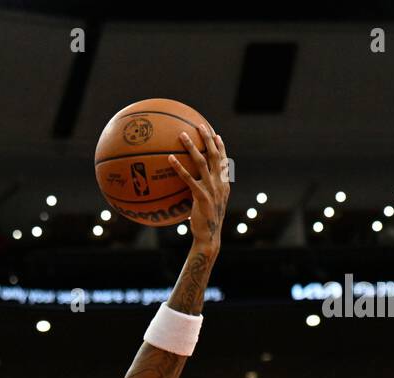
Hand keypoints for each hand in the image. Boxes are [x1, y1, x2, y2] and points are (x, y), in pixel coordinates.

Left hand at [169, 124, 229, 249]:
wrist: (209, 236)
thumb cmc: (205, 222)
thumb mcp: (208, 204)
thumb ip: (203, 192)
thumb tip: (191, 187)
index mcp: (223, 184)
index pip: (223, 161)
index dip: (220, 147)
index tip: (215, 134)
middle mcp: (220, 183)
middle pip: (214, 155)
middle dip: (208, 138)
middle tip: (200, 125)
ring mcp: (211, 189)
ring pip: (202, 162)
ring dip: (191, 147)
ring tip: (182, 135)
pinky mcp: (201, 196)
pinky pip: (188, 178)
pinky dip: (179, 167)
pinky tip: (169, 159)